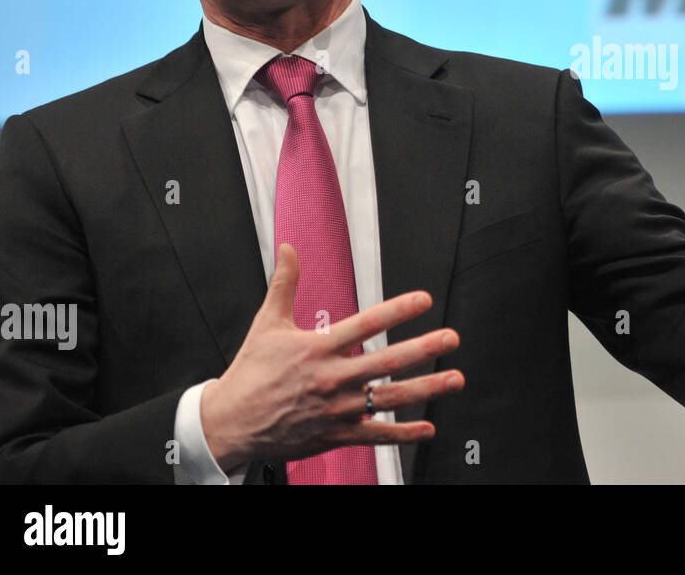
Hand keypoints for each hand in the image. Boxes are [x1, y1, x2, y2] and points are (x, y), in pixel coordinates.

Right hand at [200, 242, 463, 470]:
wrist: (230, 423)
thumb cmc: (251, 374)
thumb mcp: (266, 323)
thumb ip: (285, 284)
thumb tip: (289, 249)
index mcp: (318, 348)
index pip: (365, 323)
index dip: (397, 310)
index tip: (424, 300)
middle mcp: (331, 378)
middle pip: (386, 361)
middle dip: (422, 349)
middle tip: (451, 338)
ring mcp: (336, 408)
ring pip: (389, 398)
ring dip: (425, 389)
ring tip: (454, 379)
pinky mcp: (336, 434)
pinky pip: (375, 434)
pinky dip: (403, 433)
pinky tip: (427, 428)